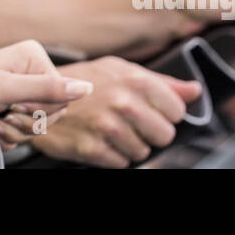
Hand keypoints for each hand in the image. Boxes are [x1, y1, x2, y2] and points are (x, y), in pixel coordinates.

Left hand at [0, 39, 92, 135]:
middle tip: (3, 115)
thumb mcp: (8, 90)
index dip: (40, 111)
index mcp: (33, 57)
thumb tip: (86, 87)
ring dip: (15, 131)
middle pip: (52, 112)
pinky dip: (7, 134)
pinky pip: (21, 129)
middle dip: (27, 123)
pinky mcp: (7, 103)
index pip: (63, 96)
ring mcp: (18, 88)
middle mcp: (28, 70)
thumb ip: (49, 90)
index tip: (15, 107)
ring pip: (36, 124)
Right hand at [18, 56, 201, 166]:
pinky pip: (122, 164)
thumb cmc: (85, 81)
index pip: (177, 110)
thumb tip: (195, 91)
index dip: (166, 114)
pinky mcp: (92, 149)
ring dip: (131, 146)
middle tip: (133, 124)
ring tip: (112, 130)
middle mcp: (122, 102)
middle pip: (164, 135)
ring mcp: (107, 127)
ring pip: (144, 152)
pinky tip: (101, 140)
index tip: (153, 111)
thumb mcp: (120, 70)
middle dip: (151, 133)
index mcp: (134, 79)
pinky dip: (114, 156)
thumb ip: (161, 82)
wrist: (39, 96)